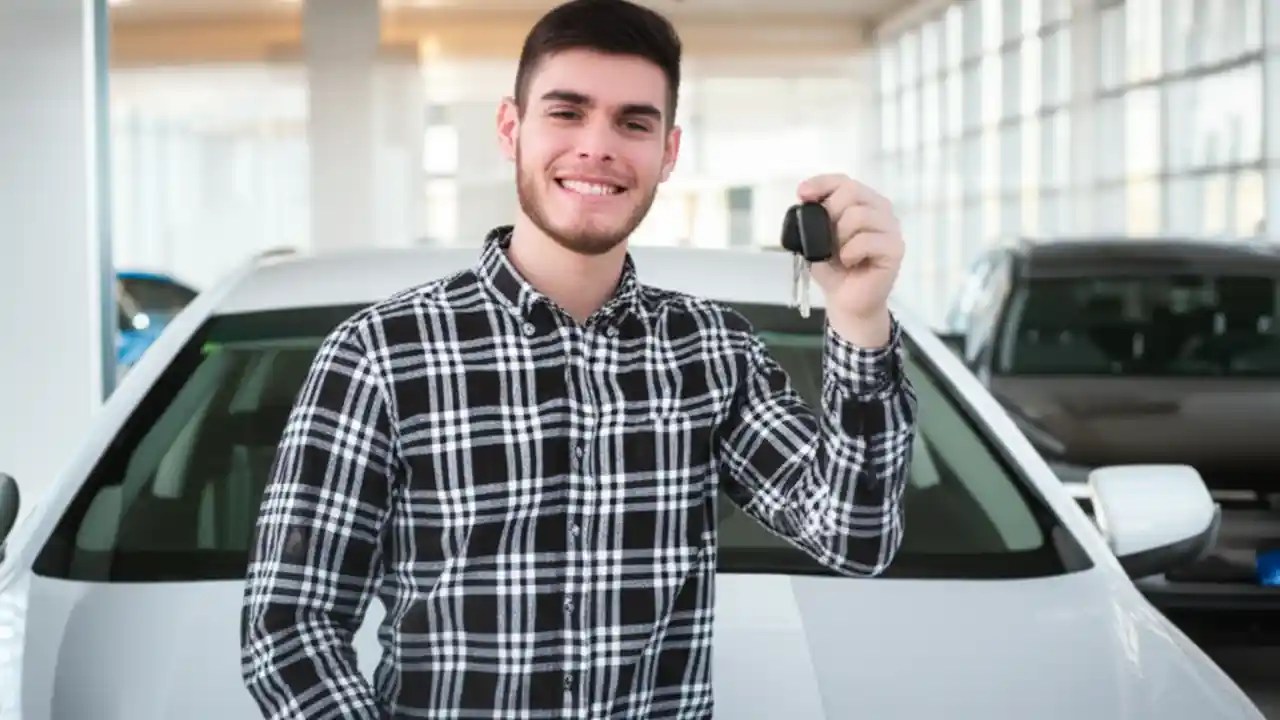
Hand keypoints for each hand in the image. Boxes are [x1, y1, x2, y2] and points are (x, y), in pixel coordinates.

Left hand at [797, 173, 903, 347]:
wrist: (845, 299)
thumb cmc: (833, 267)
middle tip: (826, 237)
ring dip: (840, 236)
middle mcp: (881, 210)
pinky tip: (849, 261)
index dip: (821, 183)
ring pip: (859, 215)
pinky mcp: (895, 249)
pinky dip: (850, 252)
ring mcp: (891, 228)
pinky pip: (866, 240)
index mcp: (863, 202)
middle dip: (830, 213)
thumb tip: (805, 199)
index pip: (843, 180)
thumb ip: (814, 216)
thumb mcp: (816, 237)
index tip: (802, 194)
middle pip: (851, 191)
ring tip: (840, 253)